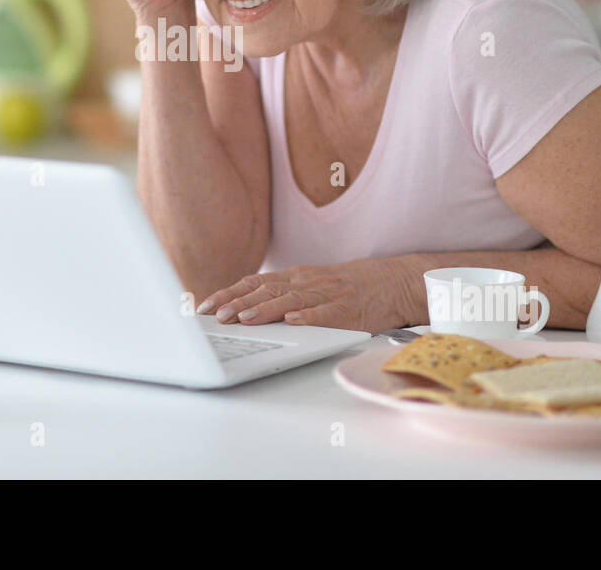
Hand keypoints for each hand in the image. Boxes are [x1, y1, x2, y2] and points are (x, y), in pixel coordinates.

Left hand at [196, 259, 411, 333]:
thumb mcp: (313, 284)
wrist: (396, 281)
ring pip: (290, 301)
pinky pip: (326, 312)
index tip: (205, 306)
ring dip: (265, 310)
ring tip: (245, 319)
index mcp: (296, 277)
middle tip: (216, 316)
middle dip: (238, 303)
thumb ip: (284, 293)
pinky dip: (308, 317)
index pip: (254, 283)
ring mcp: (327, 293)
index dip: (228, 293)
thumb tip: (244, 308)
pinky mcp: (348, 309)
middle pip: (266, 290)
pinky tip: (293, 322)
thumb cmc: (350, 287)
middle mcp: (307, 282)